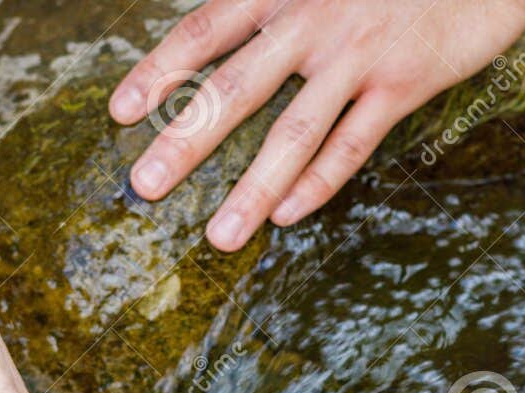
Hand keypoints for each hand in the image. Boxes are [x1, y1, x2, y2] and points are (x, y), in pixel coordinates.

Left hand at [110, 0, 524, 249]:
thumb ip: (275, 5)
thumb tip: (226, 43)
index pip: (205, 32)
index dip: (159, 71)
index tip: (121, 113)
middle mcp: (313, 20)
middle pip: (235, 88)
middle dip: (186, 141)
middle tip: (145, 187)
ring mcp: (358, 55)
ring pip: (294, 132)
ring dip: (253, 189)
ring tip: (221, 237)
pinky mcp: (403, 83)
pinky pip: (353, 143)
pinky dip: (320, 182)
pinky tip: (287, 217)